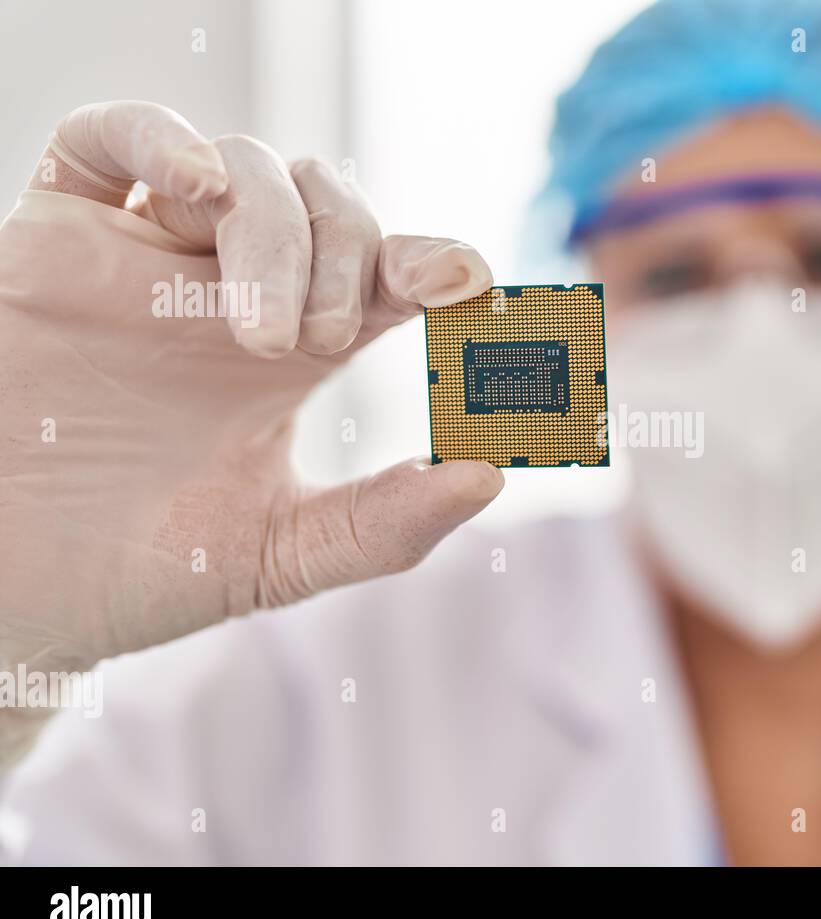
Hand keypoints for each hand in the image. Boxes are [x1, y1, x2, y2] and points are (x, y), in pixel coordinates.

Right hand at [0, 101, 502, 674]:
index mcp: (297, 349)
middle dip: (347, 253)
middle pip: (325, 202)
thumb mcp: (282, 554)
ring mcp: (147, 258)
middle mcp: (231, 291)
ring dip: (276, 232)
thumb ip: (383, 524)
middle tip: (320, 343)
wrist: (15, 597)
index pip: (384, 272)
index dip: (434, 260)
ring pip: (242, 169)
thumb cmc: (148, 575)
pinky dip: (157, 137)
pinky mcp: (56, 239)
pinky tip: (195, 185)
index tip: (469, 281)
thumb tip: (491, 474)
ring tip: (263, 338)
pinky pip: (105, 138)